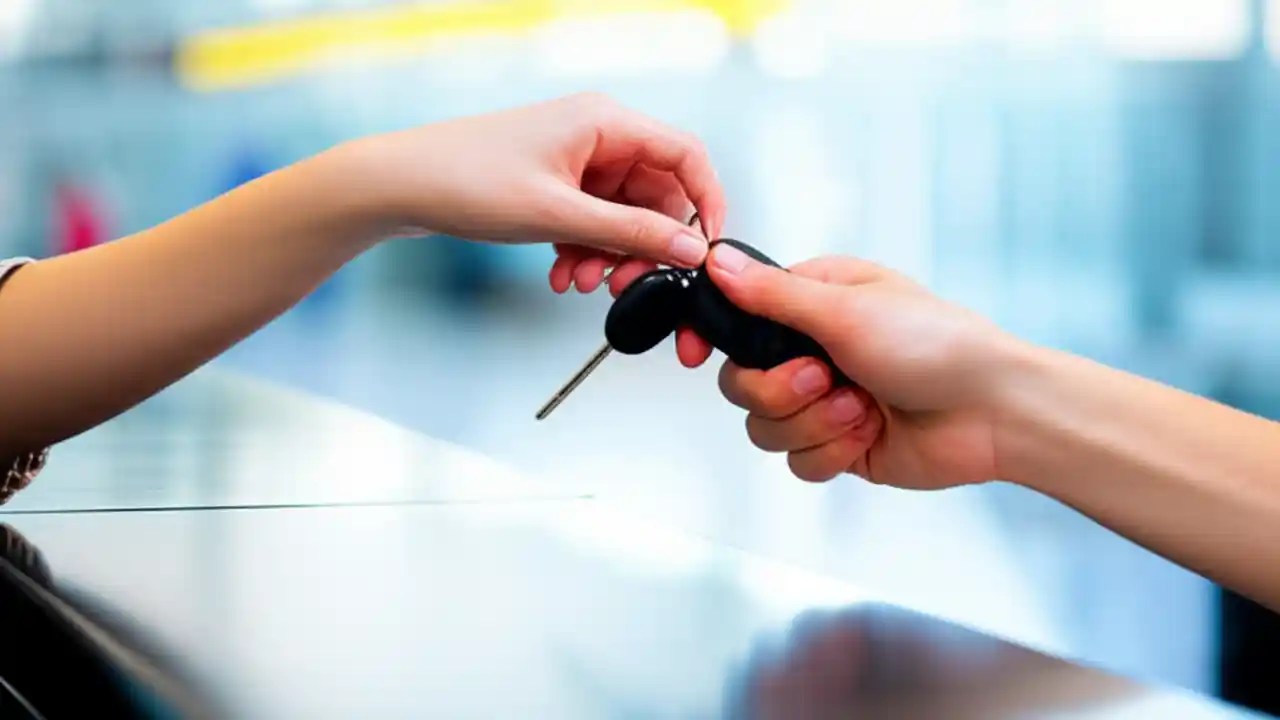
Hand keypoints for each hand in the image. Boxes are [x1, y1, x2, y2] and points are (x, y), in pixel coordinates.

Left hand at [348, 92, 725, 272]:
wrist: (400, 187)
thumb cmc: (468, 181)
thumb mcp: (560, 216)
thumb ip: (632, 233)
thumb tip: (690, 249)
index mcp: (606, 122)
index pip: (686, 156)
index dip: (706, 204)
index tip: (704, 252)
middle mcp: (597, 136)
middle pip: (656, 195)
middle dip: (644, 245)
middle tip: (627, 283)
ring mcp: (575, 161)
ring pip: (622, 215)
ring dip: (609, 255)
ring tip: (580, 283)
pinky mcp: (555, 185)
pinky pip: (592, 222)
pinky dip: (584, 251)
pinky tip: (561, 275)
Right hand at [703, 244, 1024, 488]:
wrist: (993, 413)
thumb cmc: (938, 345)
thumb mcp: (847, 309)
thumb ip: (772, 294)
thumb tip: (717, 261)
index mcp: (813, 303)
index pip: (735, 317)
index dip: (708, 336)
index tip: (694, 352)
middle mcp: (813, 349)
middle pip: (739, 382)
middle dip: (779, 390)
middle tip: (824, 377)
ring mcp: (824, 400)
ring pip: (764, 426)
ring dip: (812, 423)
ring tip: (859, 408)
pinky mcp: (839, 445)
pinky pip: (796, 461)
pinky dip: (831, 451)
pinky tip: (868, 433)